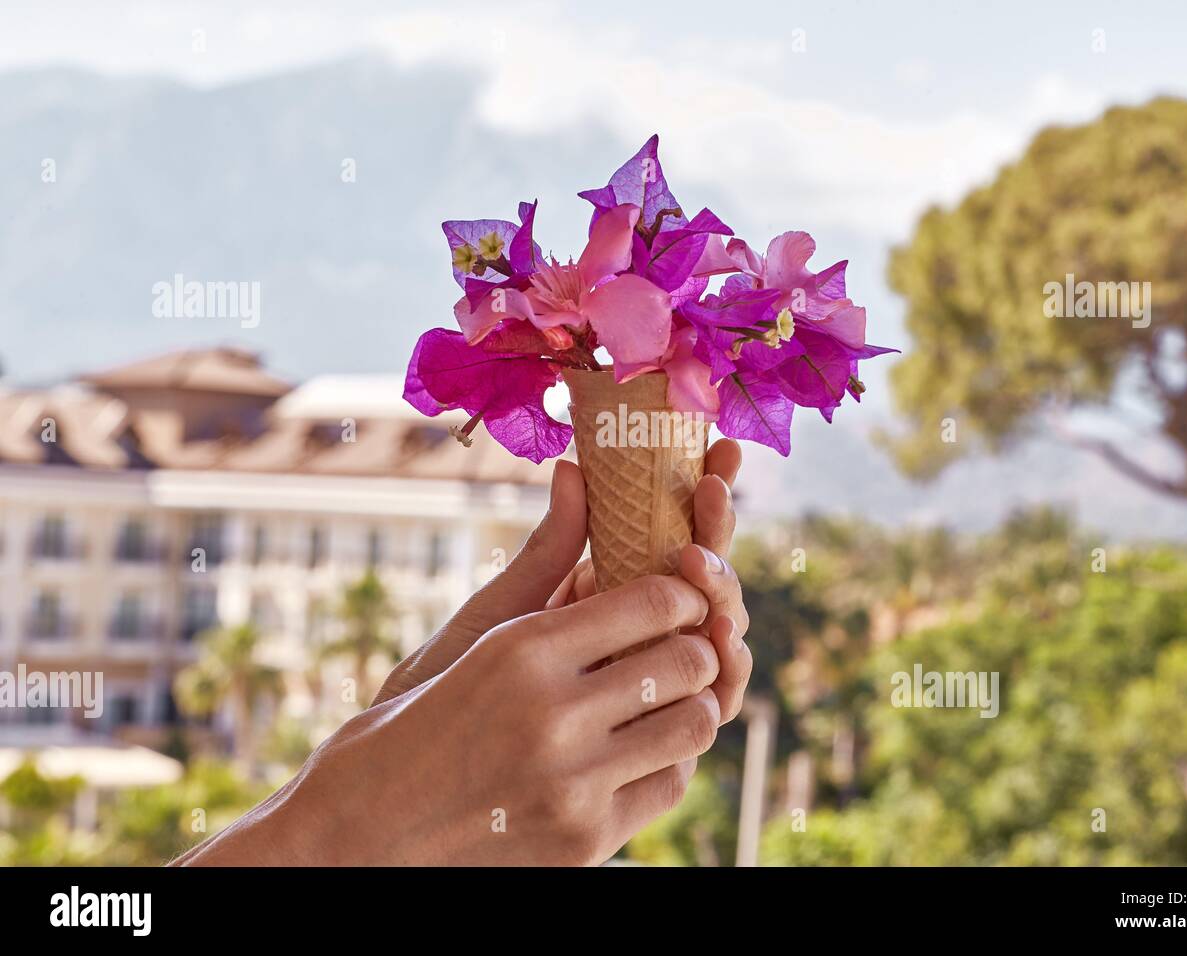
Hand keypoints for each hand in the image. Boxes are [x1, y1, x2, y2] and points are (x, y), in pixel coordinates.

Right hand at [182, 574, 732, 865]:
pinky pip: (670, 787)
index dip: (682, 591)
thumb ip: (540, 561)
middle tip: (669, 643)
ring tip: (655, 696)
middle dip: (692, 643)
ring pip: (695, 725)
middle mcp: (554, 718)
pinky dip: (666, 761)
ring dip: (688, 703)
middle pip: (689, 659)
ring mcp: (573, 788)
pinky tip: (631, 748)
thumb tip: (577, 473)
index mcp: (521, 652)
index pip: (659, 601)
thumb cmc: (407, 722)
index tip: (670, 595)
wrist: (355, 837)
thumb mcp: (467, 636)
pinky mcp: (584, 843)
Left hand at [374, 438, 745, 706]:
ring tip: (701, 563)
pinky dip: (725, 667)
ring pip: (715, 634)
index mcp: (602, 593)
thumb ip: (549, 552)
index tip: (719, 449)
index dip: (701, 491)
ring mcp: (651, 683)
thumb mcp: (501, 614)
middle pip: (703, 579)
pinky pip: (710, 700)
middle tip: (710, 493)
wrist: (424, 776)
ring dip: (725, 593)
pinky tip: (718, 635)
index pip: (668, 534)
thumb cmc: (450, 686)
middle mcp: (636, 635)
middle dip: (716, 533)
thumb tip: (575, 467)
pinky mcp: (659, 735)